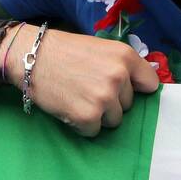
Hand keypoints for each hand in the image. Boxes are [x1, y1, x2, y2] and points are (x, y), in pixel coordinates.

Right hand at [3, 26, 159, 137]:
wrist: (30, 57)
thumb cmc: (65, 52)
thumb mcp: (102, 49)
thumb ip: (122, 66)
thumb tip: (143, 87)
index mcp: (125, 57)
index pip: (150, 84)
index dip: (136, 89)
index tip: (123, 90)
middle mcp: (119, 77)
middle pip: (128, 105)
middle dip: (112, 101)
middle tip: (88, 88)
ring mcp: (104, 98)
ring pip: (114, 120)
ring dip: (98, 114)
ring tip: (79, 97)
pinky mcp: (88, 117)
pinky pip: (95, 131)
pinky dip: (82, 125)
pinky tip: (70, 107)